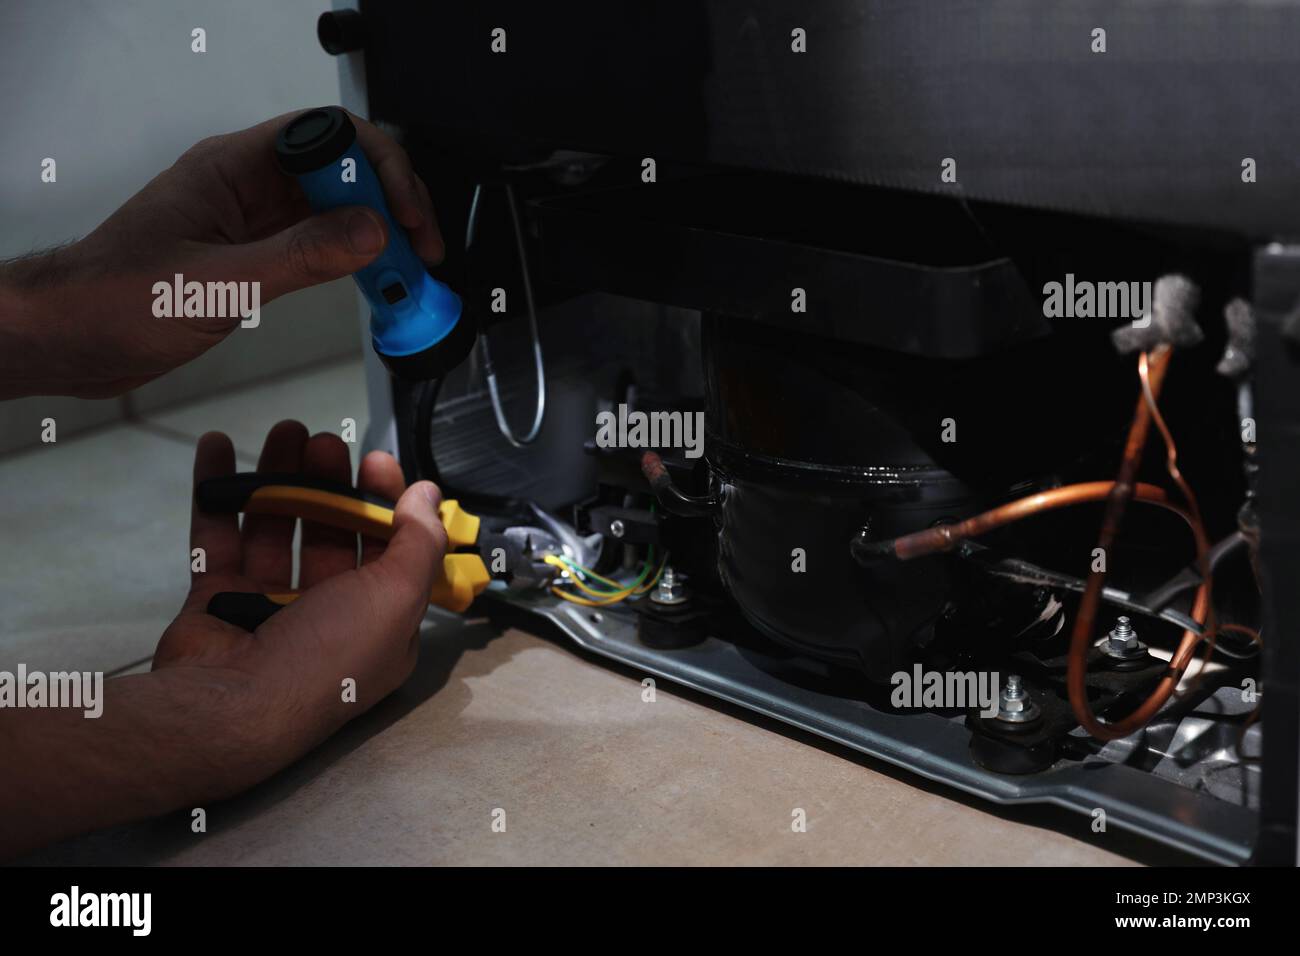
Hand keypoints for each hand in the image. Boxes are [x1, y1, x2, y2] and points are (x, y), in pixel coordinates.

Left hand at [0, 109, 442, 397]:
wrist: (70, 338)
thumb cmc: (112, 301)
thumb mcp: (216, 284)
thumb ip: (300, 256)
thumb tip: (371, 232)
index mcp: (231, 168)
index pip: (328, 136)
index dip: (378, 169)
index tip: (405, 214)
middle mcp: (246, 186)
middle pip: (342, 169)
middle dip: (391, 203)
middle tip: (419, 247)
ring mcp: (252, 220)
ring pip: (337, 208)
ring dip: (379, 234)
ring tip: (407, 271)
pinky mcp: (255, 255)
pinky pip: (320, 244)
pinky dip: (356, 260)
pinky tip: (373, 282)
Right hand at [153, 421, 446, 786]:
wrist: (229, 707)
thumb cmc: (323, 660)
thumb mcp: (396, 598)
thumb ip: (419, 542)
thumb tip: (428, 494)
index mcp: (380, 623)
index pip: (391, 550)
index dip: (387, 503)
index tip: (377, 462)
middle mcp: (328, 616)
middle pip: (334, 532)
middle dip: (332, 482)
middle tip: (325, 443)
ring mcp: (269, 607)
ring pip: (278, 526)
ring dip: (281, 477)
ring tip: (282, 433)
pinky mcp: (218, 600)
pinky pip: (218, 534)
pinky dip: (218, 490)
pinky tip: (218, 450)